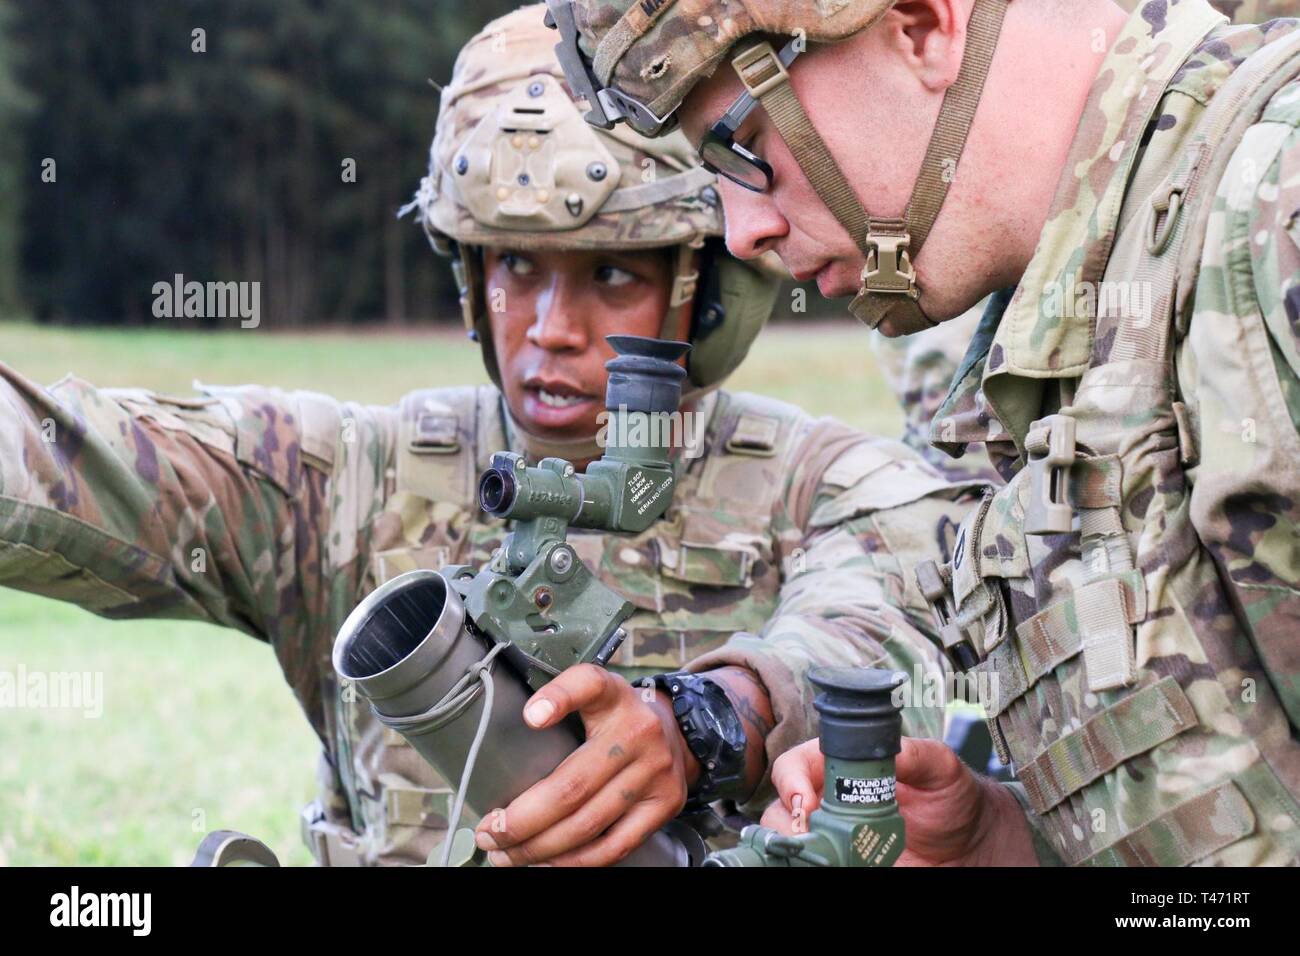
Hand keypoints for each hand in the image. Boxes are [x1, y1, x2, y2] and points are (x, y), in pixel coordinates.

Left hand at [473, 663, 697, 866]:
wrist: (677, 732)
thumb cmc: (616, 716)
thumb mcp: (593, 692)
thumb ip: (560, 698)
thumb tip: (523, 722)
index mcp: (614, 696)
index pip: (588, 685)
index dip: (559, 698)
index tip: (530, 717)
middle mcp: (639, 732)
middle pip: (572, 786)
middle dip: (522, 820)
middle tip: (489, 833)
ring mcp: (655, 774)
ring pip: (588, 824)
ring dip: (540, 848)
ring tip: (507, 854)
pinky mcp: (664, 807)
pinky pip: (614, 846)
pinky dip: (576, 861)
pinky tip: (546, 862)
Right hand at [760, 736, 1037, 865]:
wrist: (970, 846)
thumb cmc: (953, 798)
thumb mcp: (941, 767)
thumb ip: (915, 753)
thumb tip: (887, 750)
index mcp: (843, 765)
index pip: (797, 762)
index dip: (791, 779)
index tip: (805, 800)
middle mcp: (830, 798)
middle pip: (782, 801)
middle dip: (787, 816)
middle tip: (808, 831)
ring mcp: (835, 833)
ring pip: (787, 836)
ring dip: (793, 844)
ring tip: (821, 852)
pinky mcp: (843, 858)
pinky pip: (811, 861)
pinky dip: (810, 861)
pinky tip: (830, 862)